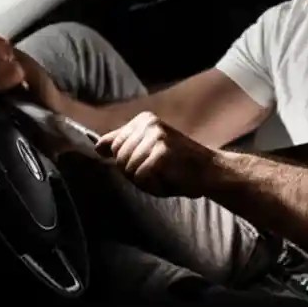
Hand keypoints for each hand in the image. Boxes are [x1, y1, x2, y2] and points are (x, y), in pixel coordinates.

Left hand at [96, 112, 216, 197]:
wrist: (210, 172)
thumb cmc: (179, 166)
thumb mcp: (148, 150)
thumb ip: (124, 145)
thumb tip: (96, 146)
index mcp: (144, 120)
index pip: (114, 145)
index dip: (126, 161)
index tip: (151, 163)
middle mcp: (149, 124)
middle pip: (118, 159)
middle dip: (134, 173)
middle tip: (160, 172)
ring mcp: (155, 137)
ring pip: (128, 170)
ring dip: (145, 181)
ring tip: (166, 175)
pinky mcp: (161, 154)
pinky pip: (140, 178)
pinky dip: (153, 186)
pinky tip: (169, 180)